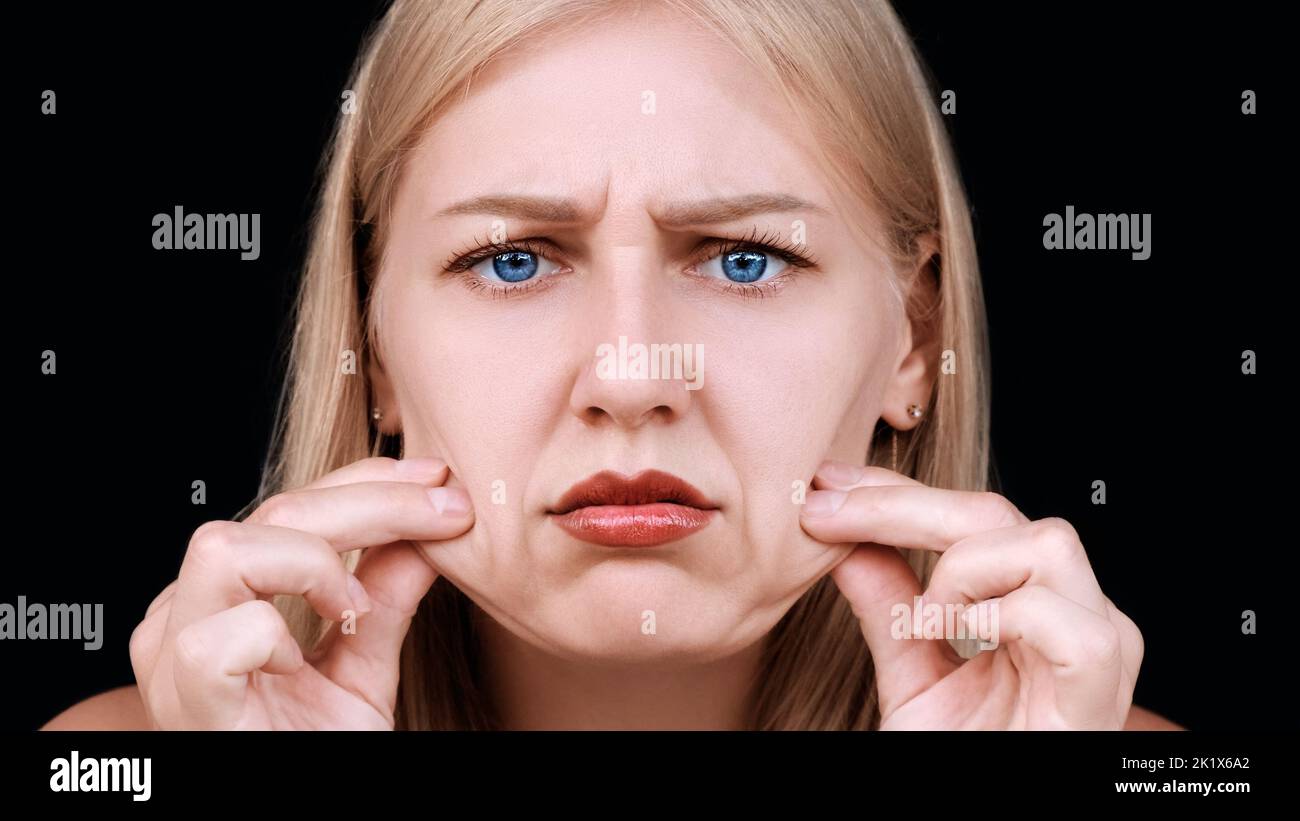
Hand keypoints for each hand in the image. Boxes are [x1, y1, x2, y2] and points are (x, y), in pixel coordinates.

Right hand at [129, 456, 473, 728]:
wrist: (292, 817)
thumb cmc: (310, 752)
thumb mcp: (361, 670)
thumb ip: (386, 601)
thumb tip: (432, 528)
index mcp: (223, 597)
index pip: (291, 505)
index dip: (368, 482)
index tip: (438, 478)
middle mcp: (184, 615)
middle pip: (273, 511)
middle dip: (374, 502)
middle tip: (447, 512)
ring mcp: (172, 656)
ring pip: (226, 548)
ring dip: (314, 562)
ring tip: (354, 607)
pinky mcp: (183, 701)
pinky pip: (222, 637)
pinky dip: (276, 636)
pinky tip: (304, 660)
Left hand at [800, 461, 1142, 729]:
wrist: (987, 819)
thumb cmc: (966, 761)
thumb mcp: (913, 677)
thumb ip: (887, 610)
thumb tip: (843, 542)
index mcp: (1037, 601)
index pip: (972, 517)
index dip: (898, 493)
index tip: (827, 485)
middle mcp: (1078, 611)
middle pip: (999, 513)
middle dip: (901, 506)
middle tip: (826, 515)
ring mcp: (1101, 645)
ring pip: (1044, 542)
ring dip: (962, 570)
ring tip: (926, 623)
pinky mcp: (1101, 686)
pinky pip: (1061, 618)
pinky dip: (1000, 617)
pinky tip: (958, 640)